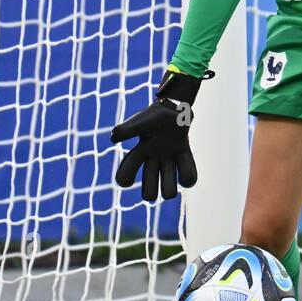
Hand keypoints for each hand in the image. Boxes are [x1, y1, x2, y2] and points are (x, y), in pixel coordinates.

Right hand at [109, 67, 212, 200]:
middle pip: (149, 195)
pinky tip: (184, 162)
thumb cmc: (154, 115)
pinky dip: (188, 176)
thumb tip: (113, 139)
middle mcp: (153, 162)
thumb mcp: (139, 122)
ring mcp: (169, 161)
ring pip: (169, 192)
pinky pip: (188, 179)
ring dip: (171, 186)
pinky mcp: (183, 156)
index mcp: (139, 153)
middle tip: (156, 174)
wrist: (174, 106)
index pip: (125, 175)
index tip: (127, 179)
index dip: (124, 180)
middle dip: (151, 192)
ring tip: (173, 167)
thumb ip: (126, 130)